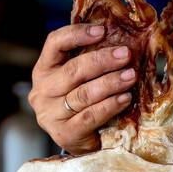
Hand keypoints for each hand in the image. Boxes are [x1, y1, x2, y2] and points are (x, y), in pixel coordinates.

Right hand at [29, 24, 137, 154]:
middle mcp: (42, 91)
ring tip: (130, 76)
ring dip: (110, 83)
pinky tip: (125, 98)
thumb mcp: (78, 79)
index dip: (77, 34)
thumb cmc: (80, 103)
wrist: (78, 141)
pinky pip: (89, 116)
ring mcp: (50, 114)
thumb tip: (118, 39)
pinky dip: (109, 106)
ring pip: (83, 94)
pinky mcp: (64, 134)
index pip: (54, 43)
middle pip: (73, 70)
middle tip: (126, 54)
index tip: (102, 31)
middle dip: (103, 61)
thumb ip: (89, 61)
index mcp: (43, 70)